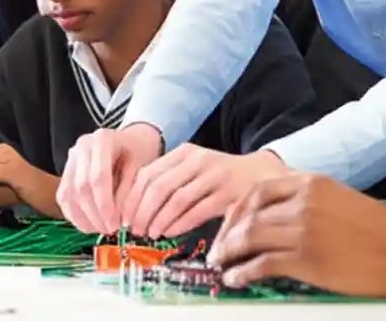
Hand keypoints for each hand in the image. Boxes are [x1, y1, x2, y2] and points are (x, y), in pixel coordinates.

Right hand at [56, 123, 162, 233]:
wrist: (130, 141)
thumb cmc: (138, 153)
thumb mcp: (141, 168)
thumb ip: (128, 192)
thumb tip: (119, 220)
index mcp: (102, 140)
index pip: (98, 177)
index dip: (105, 205)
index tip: (115, 225)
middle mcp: (82, 147)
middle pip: (81, 187)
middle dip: (95, 214)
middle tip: (110, 230)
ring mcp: (71, 158)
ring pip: (68, 194)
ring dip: (83, 218)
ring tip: (101, 229)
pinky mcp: (66, 171)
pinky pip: (63, 197)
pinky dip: (74, 215)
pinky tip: (89, 225)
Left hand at [123, 146, 288, 237]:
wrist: (261, 172)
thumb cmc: (221, 175)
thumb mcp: (194, 167)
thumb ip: (169, 178)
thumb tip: (135, 205)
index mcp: (185, 152)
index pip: (148, 173)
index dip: (132, 197)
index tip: (124, 215)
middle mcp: (198, 161)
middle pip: (159, 187)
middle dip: (142, 211)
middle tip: (135, 229)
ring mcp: (214, 177)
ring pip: (177, 200)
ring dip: (159, 220)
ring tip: (151, 234)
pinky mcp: (228, 195)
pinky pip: (197, 211)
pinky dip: (179, 224)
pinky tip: (170, 232)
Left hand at [208, 173, 385, 298]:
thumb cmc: (378, 230)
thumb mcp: (340, 199)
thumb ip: (307, 201)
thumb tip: (273, 218)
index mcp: (310, 182)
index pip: (258, 191)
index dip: (237, 210)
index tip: (228, 225)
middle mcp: (302, 201)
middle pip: (248, 214)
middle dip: (228, 233)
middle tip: (219, 249)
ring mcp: (302, 229)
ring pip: (249, 237)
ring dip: (230, 253)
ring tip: (223, 265)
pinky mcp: (305, 258)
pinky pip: (261, 264)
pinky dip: (243, 272)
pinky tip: (236, 279)